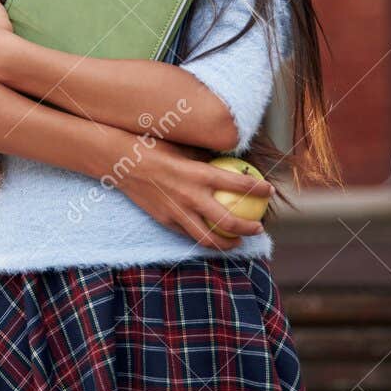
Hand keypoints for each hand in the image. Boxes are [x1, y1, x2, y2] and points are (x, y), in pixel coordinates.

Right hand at [111, 135, 275, 250]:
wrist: (121, 161)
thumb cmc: (153, 147)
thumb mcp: (184, 146)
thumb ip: (205, 156)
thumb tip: (228, 156)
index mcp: (198, 174)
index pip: (238, 185)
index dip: (258, 189)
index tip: (269, 191)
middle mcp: (190, 196)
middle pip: (228, 222)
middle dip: (248, 228)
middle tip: (258, 227)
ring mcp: (176, 212)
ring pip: (207, 238)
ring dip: (227, 243)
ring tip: (237, 242)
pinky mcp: (165, 220)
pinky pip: (188, 234)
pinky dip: (202, 238)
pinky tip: (210, 237)